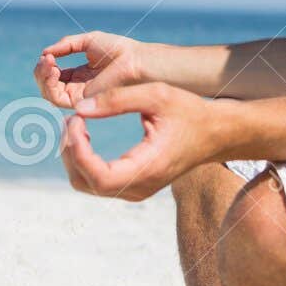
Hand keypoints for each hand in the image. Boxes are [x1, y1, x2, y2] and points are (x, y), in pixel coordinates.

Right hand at [36, 31, 147, 108]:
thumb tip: (45, 53)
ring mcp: (81, 97)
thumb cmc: (119, 50)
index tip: (47, 55)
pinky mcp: (83, 102)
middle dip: (41, 73)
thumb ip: (66, 45)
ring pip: (50, 95)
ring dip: (43, 78)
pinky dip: (49, 85)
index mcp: (81, 76)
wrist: (136, 61)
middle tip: (45, 60)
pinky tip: (54, 69)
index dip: (47, 66)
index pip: (55, 76)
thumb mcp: (88, 41)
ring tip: (48, 63)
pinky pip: (57, 99)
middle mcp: (79, 89)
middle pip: (49, 87)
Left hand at [60, 83, 225, 200]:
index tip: (74, 119)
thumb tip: (79, 108)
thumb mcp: (157, 94)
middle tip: (70, 119)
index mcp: (148, 168)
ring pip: (86, 184)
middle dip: (70, 151)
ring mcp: (135, 190)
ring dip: (73, 155)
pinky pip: (96, 180)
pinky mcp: (132, 186)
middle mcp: (140, 187)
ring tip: (76, 124)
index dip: (77, 150)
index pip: (98, 176)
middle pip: (85, 183)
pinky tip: (86, 133)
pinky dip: (83, 159)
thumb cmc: (190, 111)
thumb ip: (117, 98)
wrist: (216, 133)